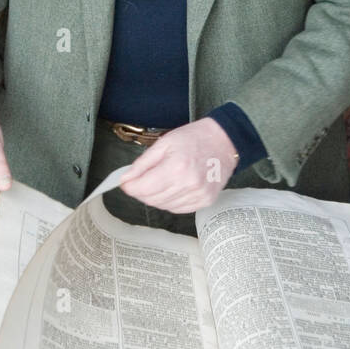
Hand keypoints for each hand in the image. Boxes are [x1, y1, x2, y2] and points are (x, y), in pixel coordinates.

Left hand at [118, 117, 238, 214]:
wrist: (224, 141)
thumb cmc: (193, 138)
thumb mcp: (164, 143)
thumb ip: (142, 163)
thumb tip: (125, 180)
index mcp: (176, 167)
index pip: (142, 188)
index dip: (129, 187)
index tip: (125, 182)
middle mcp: (188, 185)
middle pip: (151, 199)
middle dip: (141, 191)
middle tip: (141, 179)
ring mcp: (198, 195)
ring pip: (163, 206)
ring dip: (155, 196)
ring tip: (161, 180)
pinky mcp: (205, 201)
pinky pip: (178, 209)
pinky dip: (170, 201)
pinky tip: (173, 187)